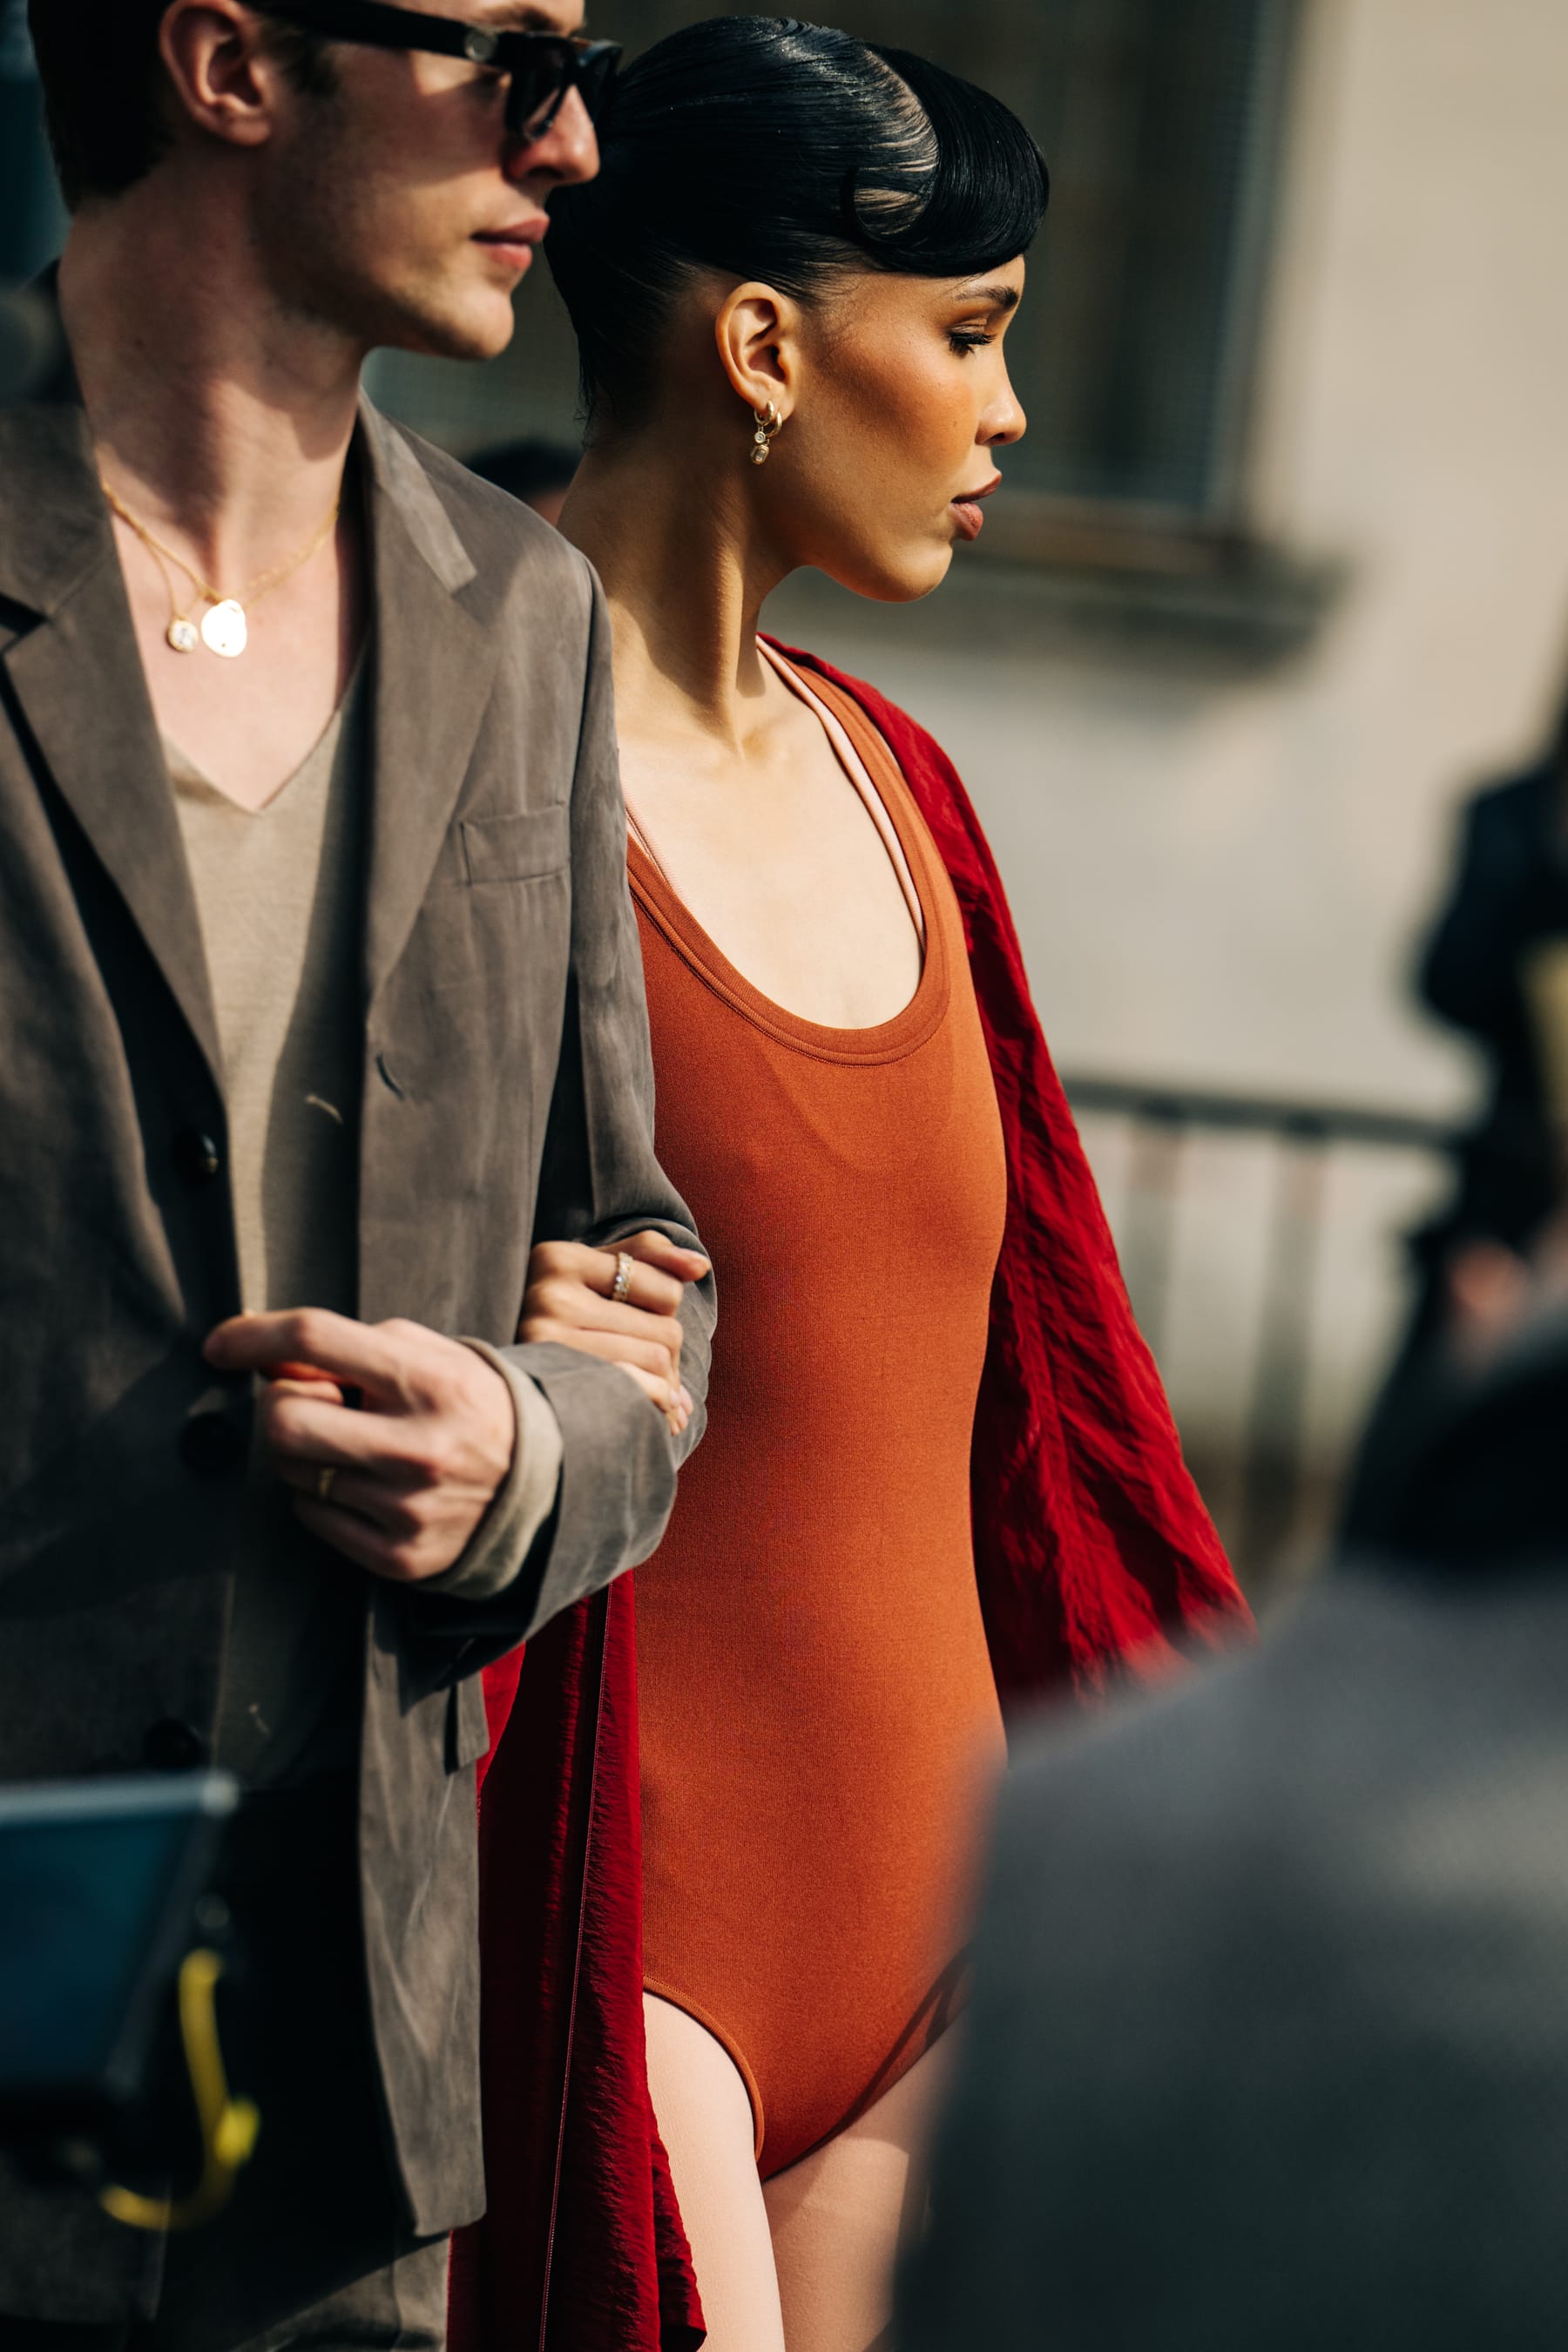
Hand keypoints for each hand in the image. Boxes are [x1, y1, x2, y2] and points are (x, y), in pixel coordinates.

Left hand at [203, 1310, 516, 1582]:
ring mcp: (406, 1509)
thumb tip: (263, 1358)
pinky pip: (311, 1515)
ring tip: (351, 1445)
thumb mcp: (425, 1354)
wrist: (542, 1483)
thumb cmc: (465, 1404)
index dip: (253, 1336)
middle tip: (316, 1404)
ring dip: (305, 1451)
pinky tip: (363, 1484)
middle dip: (282, 1406)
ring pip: (292, 1470)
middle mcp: (418, 1448)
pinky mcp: (398, 1556)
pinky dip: (323, 1495)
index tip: (219, 1344)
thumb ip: (348, 1347)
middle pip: (283, 1421)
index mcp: (429, 1381)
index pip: (315, 1339)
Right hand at [521, 1231, 709, 1435]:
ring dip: (668, 1385)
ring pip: (657, 1365)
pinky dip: (657, 1403)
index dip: (667, 1309)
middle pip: (666, 1332)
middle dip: (670, 1355)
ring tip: (662, 1392)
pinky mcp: (553, 1386)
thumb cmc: (559, 1314)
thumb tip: (699, 1267)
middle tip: (659, 1369)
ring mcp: (547, 1346)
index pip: (666, 1290)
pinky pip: (639, 1393)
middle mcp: (547, 1298)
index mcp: (557, 1259)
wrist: (495, 1378)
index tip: (645, 1319)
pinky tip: (659, 1409)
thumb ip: (648, 1256)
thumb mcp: (593, 1271)